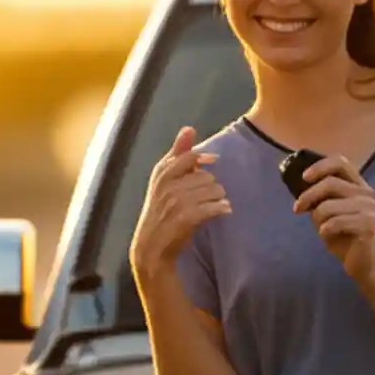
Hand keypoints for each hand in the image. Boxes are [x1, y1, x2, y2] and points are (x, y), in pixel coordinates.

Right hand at [129, 126, 230, 278]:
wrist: (151, 246)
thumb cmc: (161, 209)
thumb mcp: (163, 180)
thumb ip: (178, 153)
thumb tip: (189, 128)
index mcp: (161, 174)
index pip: (188, 157)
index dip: (203, 159)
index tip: (212, 161)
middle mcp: (168, 186)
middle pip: (206, 177)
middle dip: (212, 186)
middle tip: (207, 196)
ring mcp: (177, 202)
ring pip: (214, 190)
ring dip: (219, 198)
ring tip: (214, 204)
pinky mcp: (187, 218)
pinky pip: (215, 207)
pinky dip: (222, 209)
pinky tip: (223, 211)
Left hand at [292, 155, 374, 283]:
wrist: (362, 263)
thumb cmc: (343, 235)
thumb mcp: (328, 211)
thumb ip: (321, 197)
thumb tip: (301, 186)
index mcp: (358, 184)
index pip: (341, 162)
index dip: (320, 167)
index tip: (304, 177)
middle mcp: (366, 192)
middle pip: (330, 183)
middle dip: (308, 196)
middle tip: (297, 209)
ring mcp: (369, 208)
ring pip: (328, 206)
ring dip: (317, 219)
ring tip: (321, 229)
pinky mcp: (368, 225)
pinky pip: (335, 223)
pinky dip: (325, 230)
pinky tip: (327, 235)